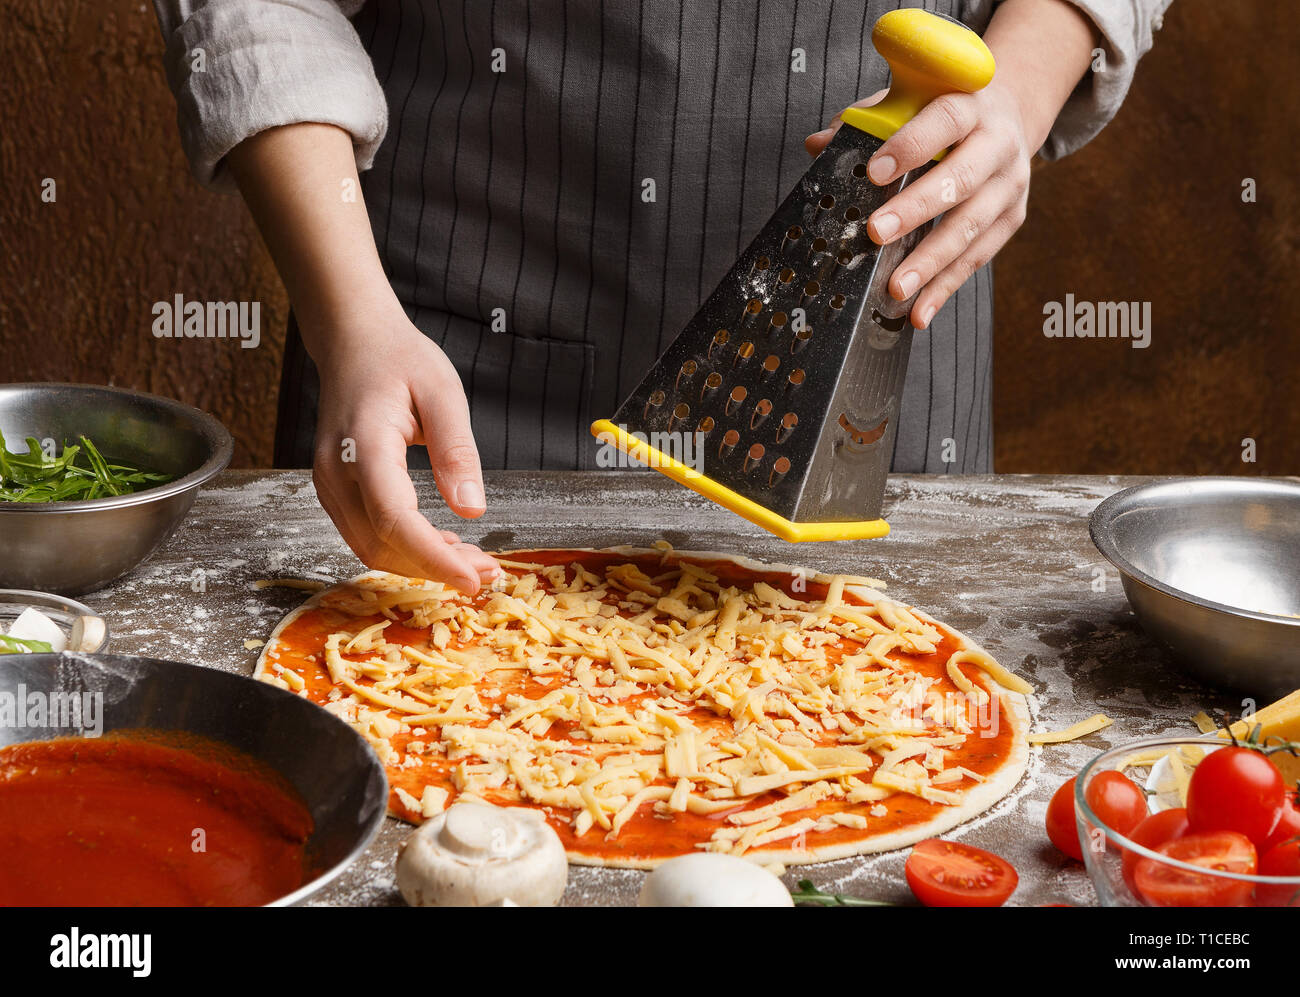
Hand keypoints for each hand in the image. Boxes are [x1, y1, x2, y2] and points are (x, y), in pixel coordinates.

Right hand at [311, 305, 500, 594]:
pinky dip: (404, 550)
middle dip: (436, 568)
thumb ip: (457, 451)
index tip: (473, 579)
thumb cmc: (399, 359)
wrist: (353, 342)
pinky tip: (441, 545)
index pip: (394, 519)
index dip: (433, 558)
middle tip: (488, 572)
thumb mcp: (443, 393)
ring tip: (471, 561)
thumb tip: (472, 510)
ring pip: (371, 548)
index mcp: (364, 444)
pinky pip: (366, 535)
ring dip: (421, 565)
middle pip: (382, 544)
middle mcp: (337, 471)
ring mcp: (329, 484)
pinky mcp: (335, 490)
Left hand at [805, 79, 1031, 329]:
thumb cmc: (942, 114)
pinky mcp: (1011, 219)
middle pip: (960, 179)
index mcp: (970, 105)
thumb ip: (866, 123)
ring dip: (931, 262)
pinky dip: (945, 288)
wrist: (1008, 115)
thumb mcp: (909, 103)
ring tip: (897, 288)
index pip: (944, 122)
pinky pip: (977, 258)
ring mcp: (1009, 185)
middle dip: (916, 210)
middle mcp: (998, 144)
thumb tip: (818, 144)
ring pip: (970, 227)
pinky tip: (920, 311)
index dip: (910, 147)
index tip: (874, 172)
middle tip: (876, 233)